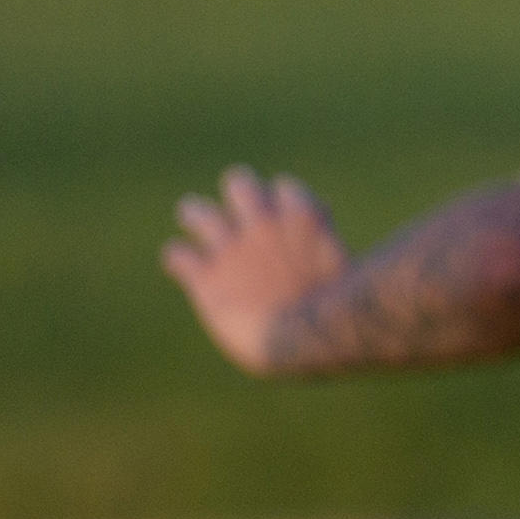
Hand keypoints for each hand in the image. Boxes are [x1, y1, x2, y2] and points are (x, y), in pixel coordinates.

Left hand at [165, 169, 346, 374]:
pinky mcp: (205, 277)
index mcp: (300, 217)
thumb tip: (323, 212)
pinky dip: (178, 258)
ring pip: (196, 212)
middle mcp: (261, 224)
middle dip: (236, 194)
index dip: (280, 202)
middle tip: (234, 210)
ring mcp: (230, 248)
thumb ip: (324, 235)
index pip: (284, 188)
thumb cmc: (336, 305)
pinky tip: (180, 263)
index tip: (281, 216)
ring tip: (191, 215)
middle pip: (239, 183)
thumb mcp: (342, 261)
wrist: (304, 335)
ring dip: (194, 214)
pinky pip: (177, 255)